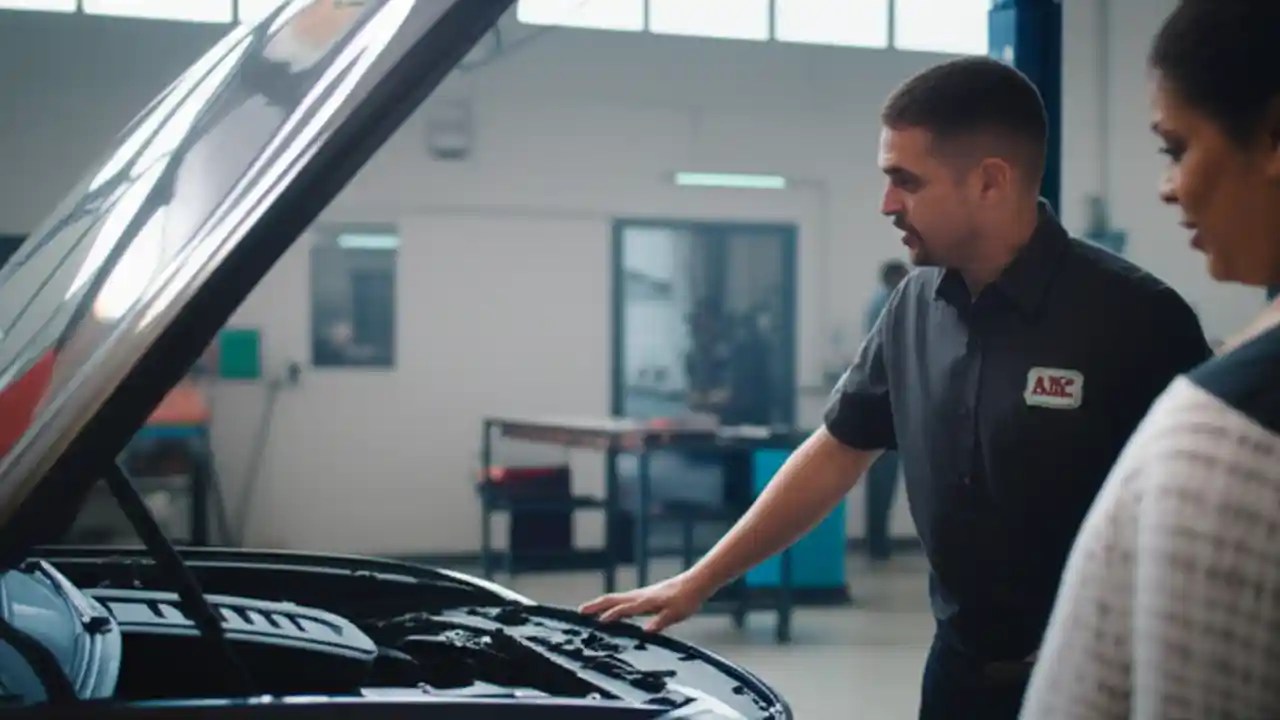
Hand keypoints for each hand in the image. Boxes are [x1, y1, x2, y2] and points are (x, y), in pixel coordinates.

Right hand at [578, 572, 710, 633]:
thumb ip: (660, 622)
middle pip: (613, 599)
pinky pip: (622, 599)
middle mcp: (639, 596)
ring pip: (616, 598)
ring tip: (587, 610)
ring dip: (600, 603)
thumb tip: (645, 631)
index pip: (624, 609)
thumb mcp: (675, 614)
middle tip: (579, 612)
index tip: (596, 623)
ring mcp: (640, 594)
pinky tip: (611, 609)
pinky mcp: (644, 595)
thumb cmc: (686, 599)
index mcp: (645, 601)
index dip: (610, 616)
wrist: (695, 583)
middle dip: (596, 605)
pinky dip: (611, 603)